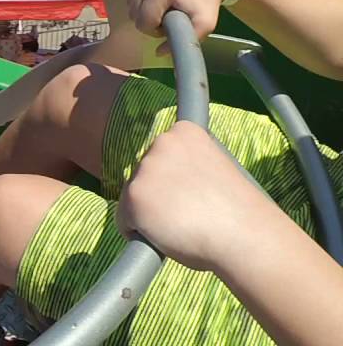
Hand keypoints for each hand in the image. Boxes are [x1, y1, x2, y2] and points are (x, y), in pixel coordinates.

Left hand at [117, 121, 275, 270]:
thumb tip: (170, 183)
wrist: (246, 237)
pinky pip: (125, 221)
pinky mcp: (132, 196)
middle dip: (159, 195)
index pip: (163, 154)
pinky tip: (166, 239)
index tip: (191, 191)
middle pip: (145, 174)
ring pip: (133, 197)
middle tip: (189, 214)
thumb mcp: (216, 169)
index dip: (175, 177)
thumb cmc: (240, 213)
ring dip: (150, 214)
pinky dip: (139, 233)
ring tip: (182, 227)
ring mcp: (145, 169)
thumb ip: (189, 167)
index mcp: (185, 132)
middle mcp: (160, 143)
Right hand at [126, 0, 229, 39]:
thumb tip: (159, 52)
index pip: (143, 22)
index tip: (169, 25)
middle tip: (166, 14)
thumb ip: (185, 41)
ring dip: (142, 5)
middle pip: (134, 10)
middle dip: (148, 18)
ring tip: (161, 3)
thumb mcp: (205, 23)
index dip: (154, 30)